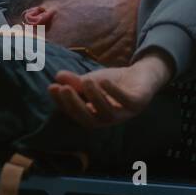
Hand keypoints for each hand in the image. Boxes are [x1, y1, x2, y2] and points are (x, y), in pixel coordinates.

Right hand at [48, 51, 172, 128]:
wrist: (142, 75)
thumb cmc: (113, 82)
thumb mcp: (91, 80)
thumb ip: (76, 81)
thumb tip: (58, 76)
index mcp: (95, 116)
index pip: (76, 114)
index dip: (63, 103)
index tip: (52, 87)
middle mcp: (109, 119)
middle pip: (90, 119)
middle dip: (76, 105)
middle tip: (64, 89)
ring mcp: (125, 113)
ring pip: (107, 113)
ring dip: (95, 98)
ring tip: (85, 81)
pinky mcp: (138, 103)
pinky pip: (126, 101)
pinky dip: (114, 93)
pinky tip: (103, 81)